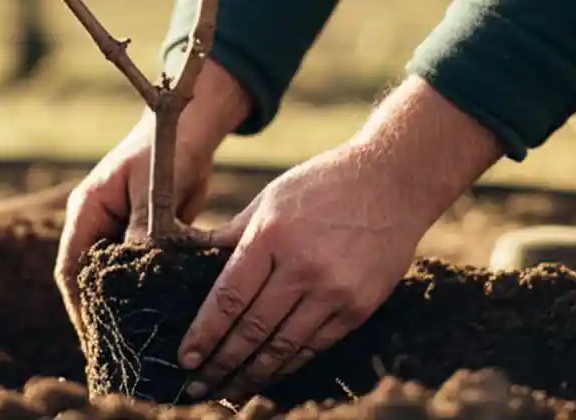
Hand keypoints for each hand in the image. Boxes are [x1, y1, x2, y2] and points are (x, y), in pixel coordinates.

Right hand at [56, 61, 249, 338]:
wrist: (188, 124)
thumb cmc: (165, 148)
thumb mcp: (152, 189)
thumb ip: (143, 229)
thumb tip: (137, 272)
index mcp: (87, 210)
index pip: (71, 267)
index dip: (78, 305)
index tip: (93, 338)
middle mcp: (97, 223)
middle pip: (90, 279)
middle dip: (101, 314)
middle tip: (119, 351)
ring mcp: (119, 230)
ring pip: (116, 278)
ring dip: (126, 306)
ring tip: (141, 343)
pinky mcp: (144, 235)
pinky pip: (141, 271)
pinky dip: (149, 292)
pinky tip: (164, 318)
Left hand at [178, 78, 501, 400]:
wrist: (391, 182)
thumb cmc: (320, 185)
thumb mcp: (268, 199)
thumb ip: (230, 235)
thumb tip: (184, 256)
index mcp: (271, 236)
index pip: (229, 297)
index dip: (205, 333)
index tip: (185, 358)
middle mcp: (302, 267)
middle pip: (253, 329)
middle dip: (221, 363)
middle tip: (199, 387)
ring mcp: (334, 290)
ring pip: (284, 345)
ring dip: (253, 374)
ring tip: (229, 392)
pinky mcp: (359, 306)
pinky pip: (316, 345)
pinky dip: (289, 364)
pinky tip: (269, 376)